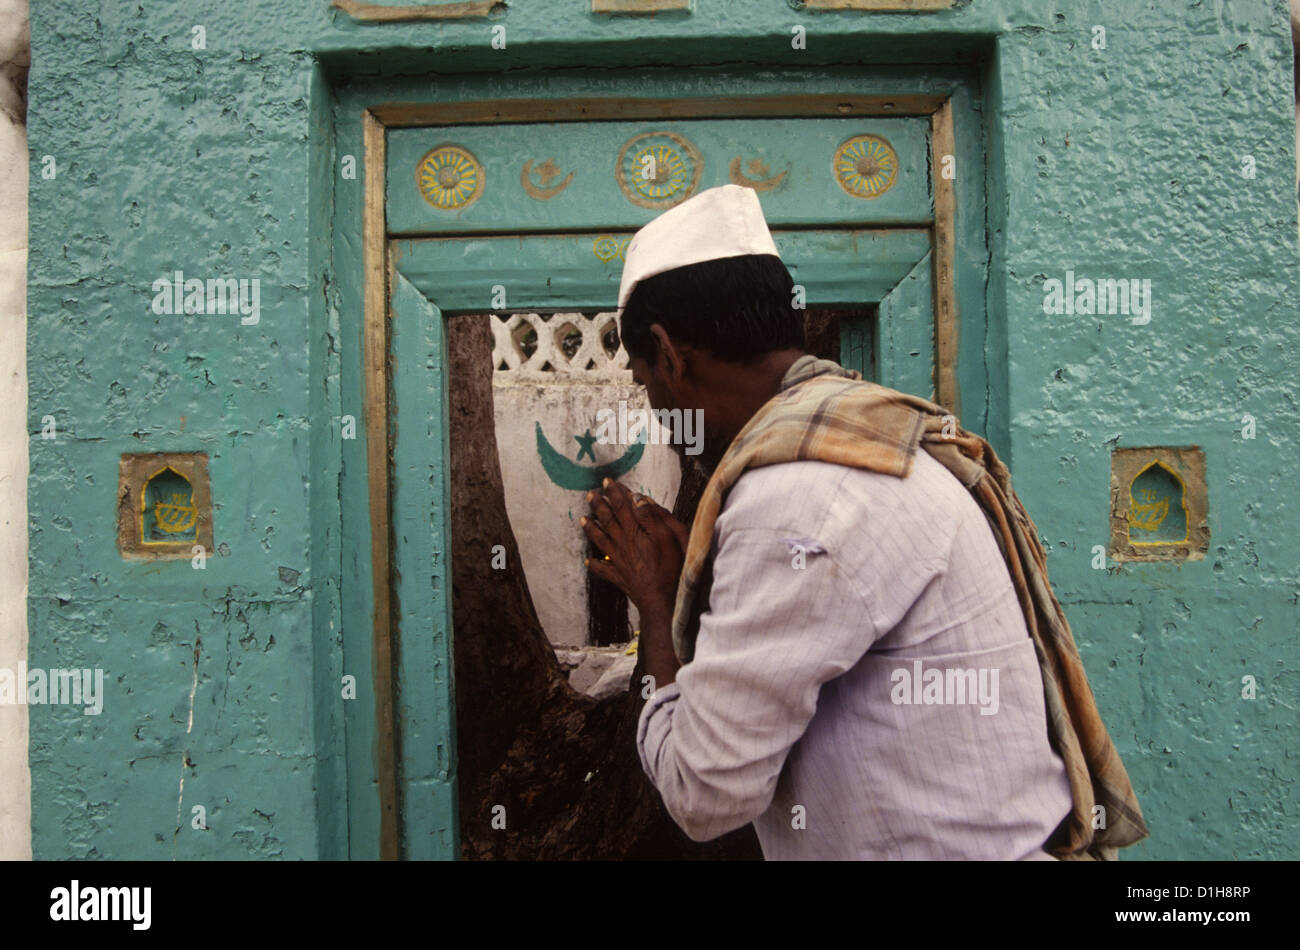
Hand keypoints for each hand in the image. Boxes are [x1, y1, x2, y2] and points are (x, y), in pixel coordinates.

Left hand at [581, 478, 687, 620]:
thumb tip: (638, 499)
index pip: (623, 507)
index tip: (607, 482)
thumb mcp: (668, 537)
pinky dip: (595, 565)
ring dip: (591, 529)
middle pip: (608, 521)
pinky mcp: (619, 577)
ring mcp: (619, 561)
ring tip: (582, 519)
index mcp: (635, 532)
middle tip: (590, 495)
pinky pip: (603, 569)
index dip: (615, 494)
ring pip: (601, 541)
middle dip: (599, 506)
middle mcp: (623, 544)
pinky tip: (588, 561)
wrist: (661, 600)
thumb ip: (652, 516)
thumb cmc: (670, 568)